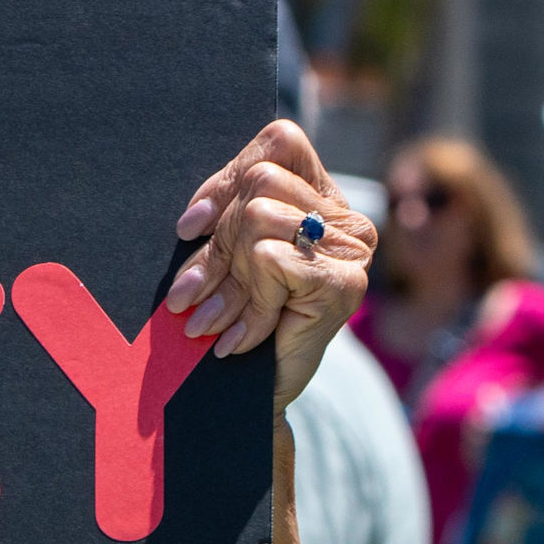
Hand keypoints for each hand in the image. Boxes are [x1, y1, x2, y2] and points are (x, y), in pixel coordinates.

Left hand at [156, 119, 370, 412]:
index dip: (227, 177)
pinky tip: (237, 338)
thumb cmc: (238, 323)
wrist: (257, 400)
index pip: (281, 143)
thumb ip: (225, 222)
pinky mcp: (345, 284)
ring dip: (225, 278)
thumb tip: (193, 223)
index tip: (191, 227)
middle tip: (192, 294)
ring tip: (211, 319)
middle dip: (216, 242)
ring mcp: (352, 251)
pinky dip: (245, 302)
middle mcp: (348, 220)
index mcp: (323, 200)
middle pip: (260, 182)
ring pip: (258, 217)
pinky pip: (269, 259)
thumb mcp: (227, 260)